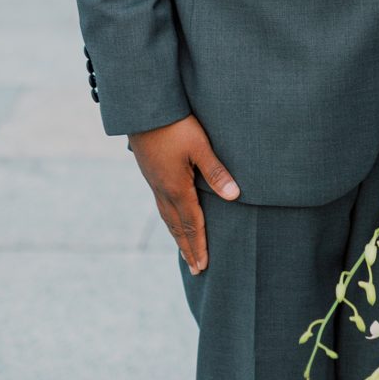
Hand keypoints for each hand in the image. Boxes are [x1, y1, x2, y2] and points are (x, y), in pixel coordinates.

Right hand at [128, 114, 239, 273]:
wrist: (143, 110)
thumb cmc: (175, 126)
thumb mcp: (200, 146)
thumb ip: (216, 172)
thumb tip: (234, 196)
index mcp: (177, 188)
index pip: (192, 224)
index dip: (199, 245)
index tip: (203, 266)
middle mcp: (163, 191)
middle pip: (177, 226)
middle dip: (188, 248)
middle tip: (195, 269)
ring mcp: (154, 183)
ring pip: (167, 216)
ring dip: (177, 235)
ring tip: (184, 250)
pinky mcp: (150, 173)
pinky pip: (161, 204)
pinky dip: (169, 219)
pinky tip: (171, 216)